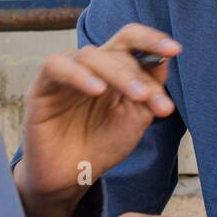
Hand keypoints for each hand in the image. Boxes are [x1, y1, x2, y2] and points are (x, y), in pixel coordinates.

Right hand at [14, 24, 180, 216]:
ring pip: (90, 55)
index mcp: (113, 68)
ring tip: (136, 96)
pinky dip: (78, 75)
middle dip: (137, 73)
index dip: (152, 39)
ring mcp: (65, 73)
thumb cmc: (101, 145)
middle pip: (115, 48)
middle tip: (151, 98)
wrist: (70, 177)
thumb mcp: (134, 120)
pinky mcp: (41, 87)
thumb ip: (149, 92)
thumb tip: (163, 61)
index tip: (175, 49)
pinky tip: (97, 90)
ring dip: (117, 73)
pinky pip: (56, 66)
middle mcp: (90, 65)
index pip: (131, 41)